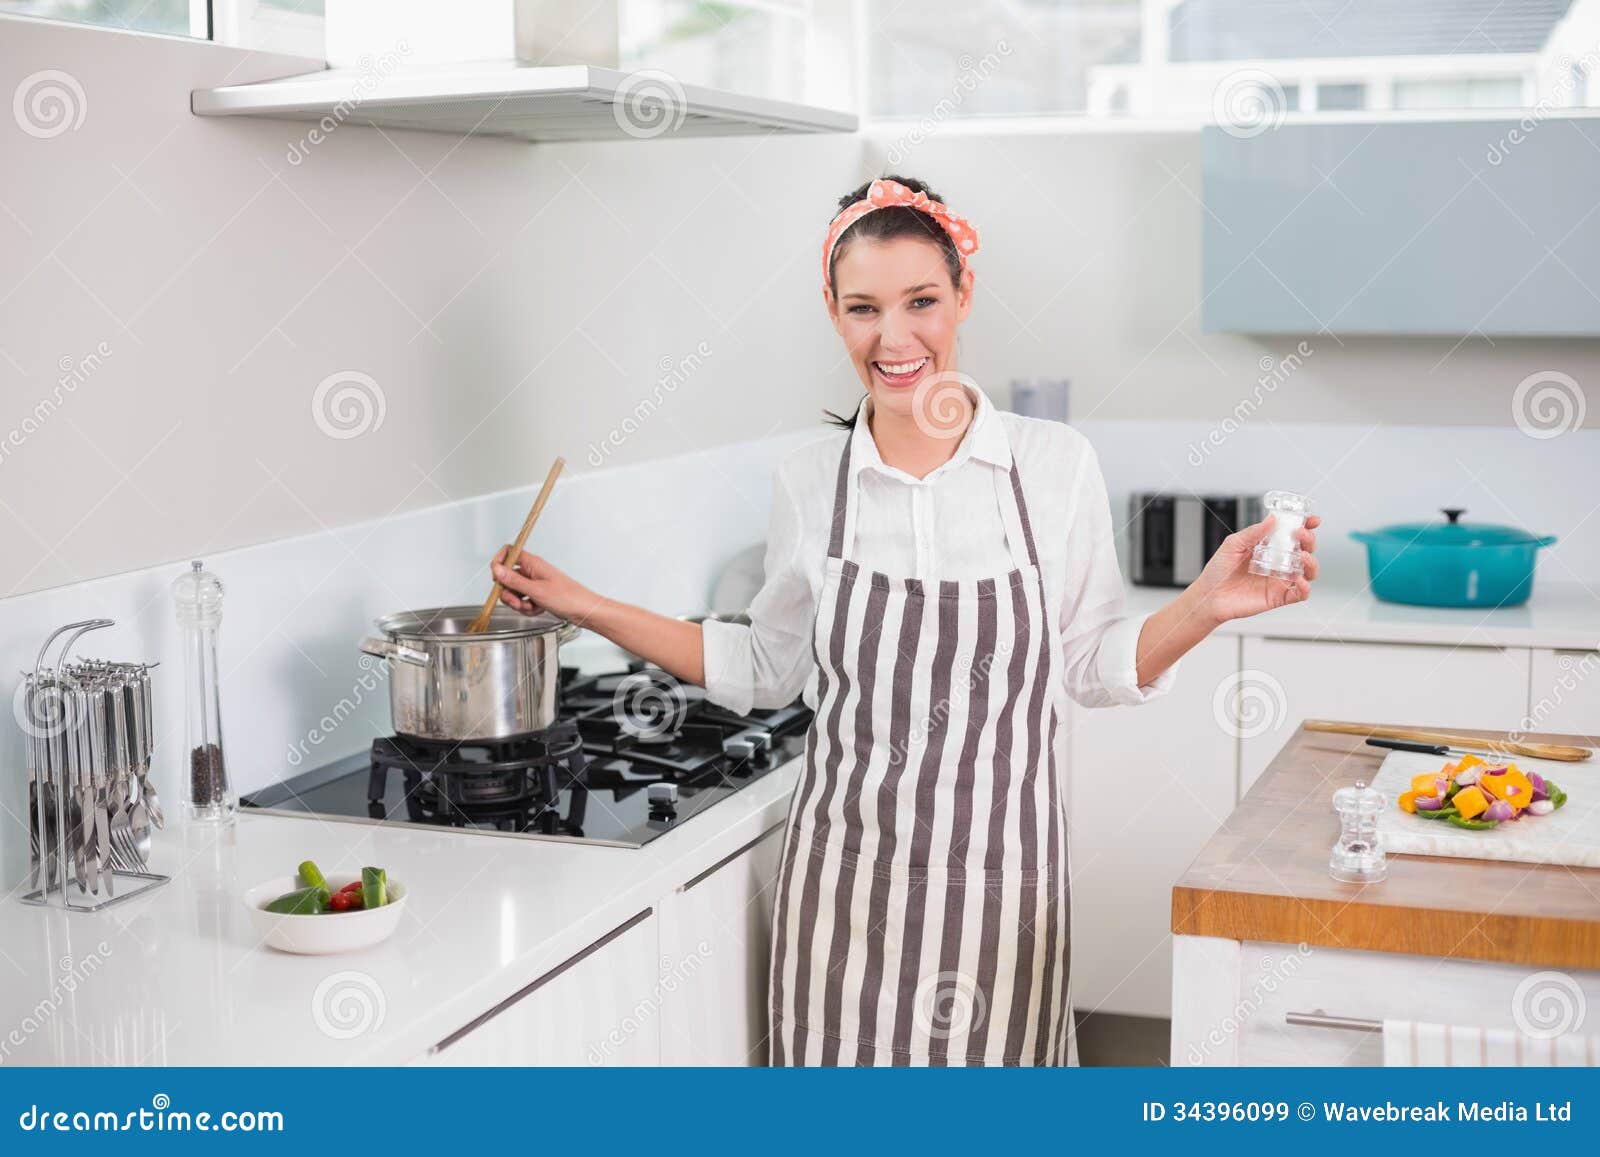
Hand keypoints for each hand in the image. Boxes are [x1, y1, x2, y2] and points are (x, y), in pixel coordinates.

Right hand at [490, 548, 599, 622]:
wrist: (583, 610)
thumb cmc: (568, 597)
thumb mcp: (536, 590)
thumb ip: (514, 580)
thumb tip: (496, 569)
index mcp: (533, 563)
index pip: (509, 553)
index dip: (499, 563)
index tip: (497, 578)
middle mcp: (533, 571)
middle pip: (508, 577)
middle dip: (509, 593)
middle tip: (517, 602)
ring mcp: (535, 583)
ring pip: (515, 592)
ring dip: (519, 603)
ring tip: (530, 607)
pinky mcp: (539, 595)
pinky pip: (524, 601)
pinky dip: (528, 608)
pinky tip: (537, 610)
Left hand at [1188, 513, 1321, 624]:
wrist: (1209, 597)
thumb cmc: (1218, 571)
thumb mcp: (1232, 545)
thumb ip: (1253, 532)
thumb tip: (1272, 519)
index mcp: (1269, 547)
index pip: (1292, 534)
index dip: (1306, 525)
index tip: (1312, 520)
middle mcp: (1278, 562)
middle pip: (1304, 549)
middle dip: (1309, 540)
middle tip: (1300, 535)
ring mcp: (1280, 579)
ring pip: (1308, 571)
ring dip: (1311, 562)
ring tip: (1303, 556)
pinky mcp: (1279, 597)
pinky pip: (1299, 594)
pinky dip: (1305, 588)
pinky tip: (1300, 580)